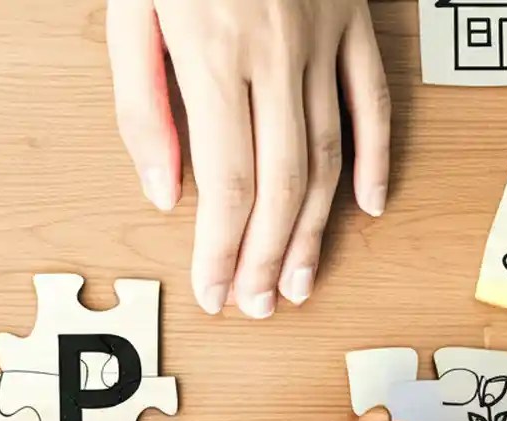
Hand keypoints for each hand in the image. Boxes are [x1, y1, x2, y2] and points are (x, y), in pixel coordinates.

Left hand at [108, 0, 390, 317]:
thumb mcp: (131, 15)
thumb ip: (141, 105)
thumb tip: (162, 191)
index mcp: (213, 55)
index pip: (227, 181)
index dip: (224, 248)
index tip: (216, 292)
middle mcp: (277, 52)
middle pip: (281, 182)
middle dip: (270, 255)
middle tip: (261, 305)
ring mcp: (324, 38)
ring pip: (329, 153)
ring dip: (316, 227)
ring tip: (302, 279)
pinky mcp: (355, 21)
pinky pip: (374, 99)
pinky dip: (374, 155)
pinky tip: (364, 208)